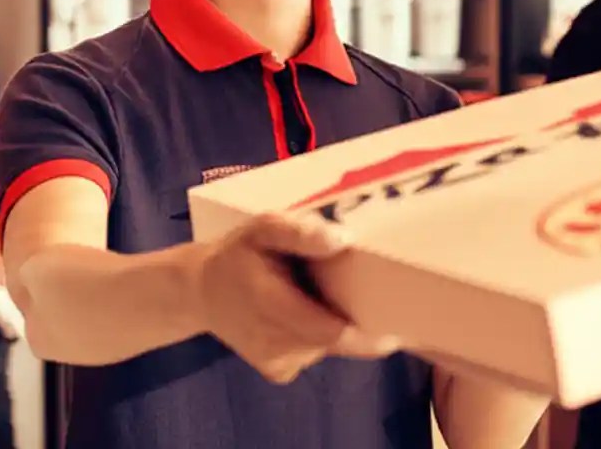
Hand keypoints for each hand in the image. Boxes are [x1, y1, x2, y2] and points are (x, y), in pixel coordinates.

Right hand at [198, 213, 399, 384]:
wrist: (201, 291)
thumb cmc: (238, 254)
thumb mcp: (262, 228)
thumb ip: (299, 232)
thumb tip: (343, 238)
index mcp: (270, 305)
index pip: (332, 331)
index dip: (370, 331)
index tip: (399, 321)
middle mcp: (275, 342)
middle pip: (338, 339)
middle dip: (359, 319)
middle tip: (370, 291)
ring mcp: (277, 362)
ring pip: (328, 346)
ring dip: (336, 323)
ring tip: (319, 295)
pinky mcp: (279, 372)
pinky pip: (315, 352)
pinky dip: (320, 334)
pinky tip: (304, 312)